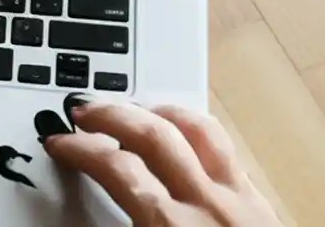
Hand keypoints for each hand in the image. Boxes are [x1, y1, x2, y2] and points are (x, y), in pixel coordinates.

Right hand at [45, 100, 280, 226]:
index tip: (61, 144)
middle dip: (111, 114)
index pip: (114, 167)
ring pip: (197, 129)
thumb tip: (84, 222)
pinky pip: (226, 149)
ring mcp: (239, 200)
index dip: (79, 148)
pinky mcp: (263, 205)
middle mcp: (205, 205)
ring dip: (158, 112)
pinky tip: (185, 136)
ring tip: (135, 109)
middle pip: (152, 133)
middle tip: (85, 113)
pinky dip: (197, 130)